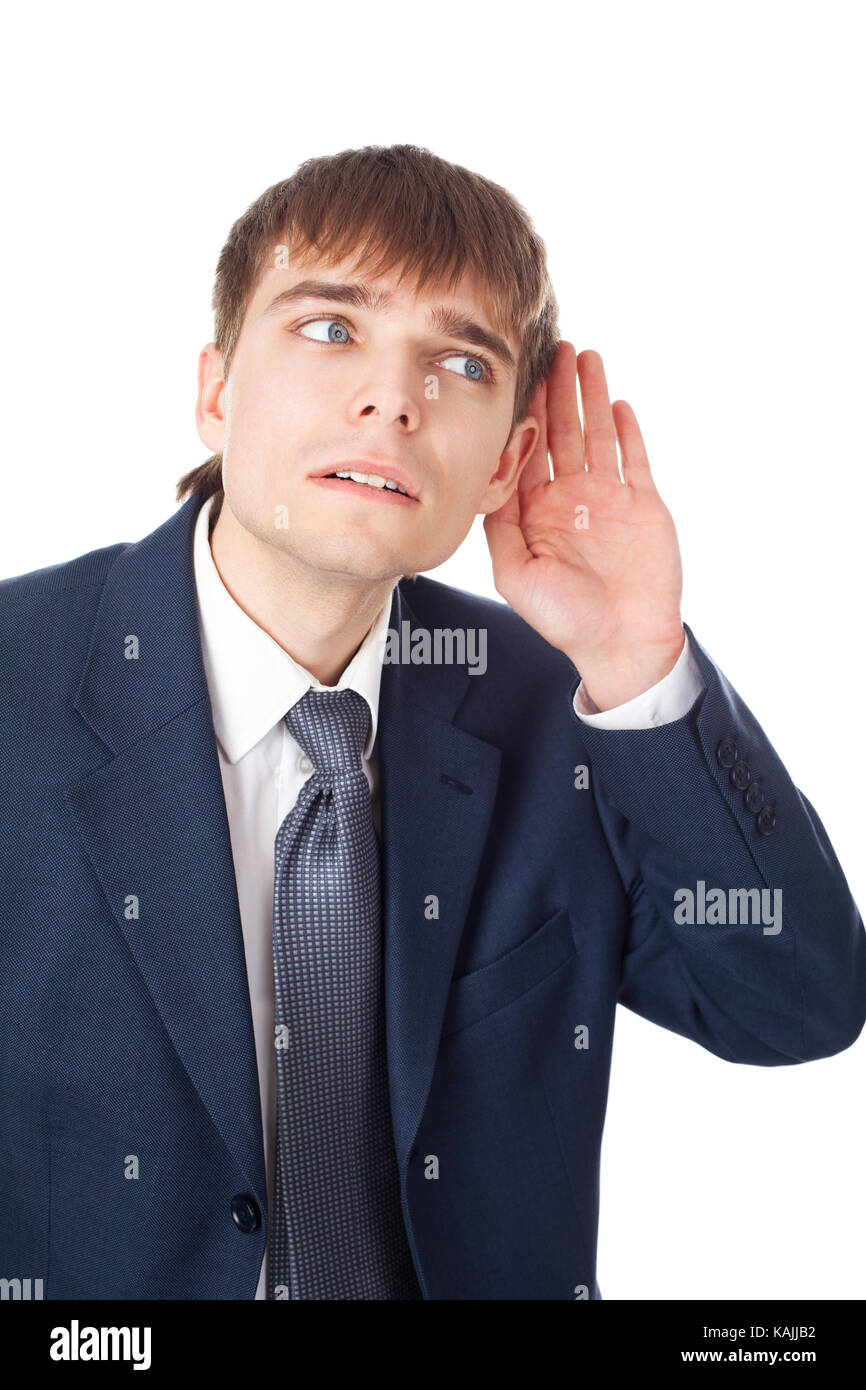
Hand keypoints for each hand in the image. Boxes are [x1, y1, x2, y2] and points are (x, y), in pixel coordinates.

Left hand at [483, 343, 683, 710]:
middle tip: (552, 347)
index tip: (516, 379)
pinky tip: (617, 401)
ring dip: (591, 396)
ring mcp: (609, 498)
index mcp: (537, 511)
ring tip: (584, 356)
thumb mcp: (515, 575)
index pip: (528, 451)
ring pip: (597, 434)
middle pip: (562, 431)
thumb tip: (484, 483)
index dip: (524, 415)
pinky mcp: (643, 503)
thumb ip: (499, 528)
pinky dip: (626, 430)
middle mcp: (571, 498)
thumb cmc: (565, 618)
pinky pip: (634, 457)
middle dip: (557, 391)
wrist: (623, 643)